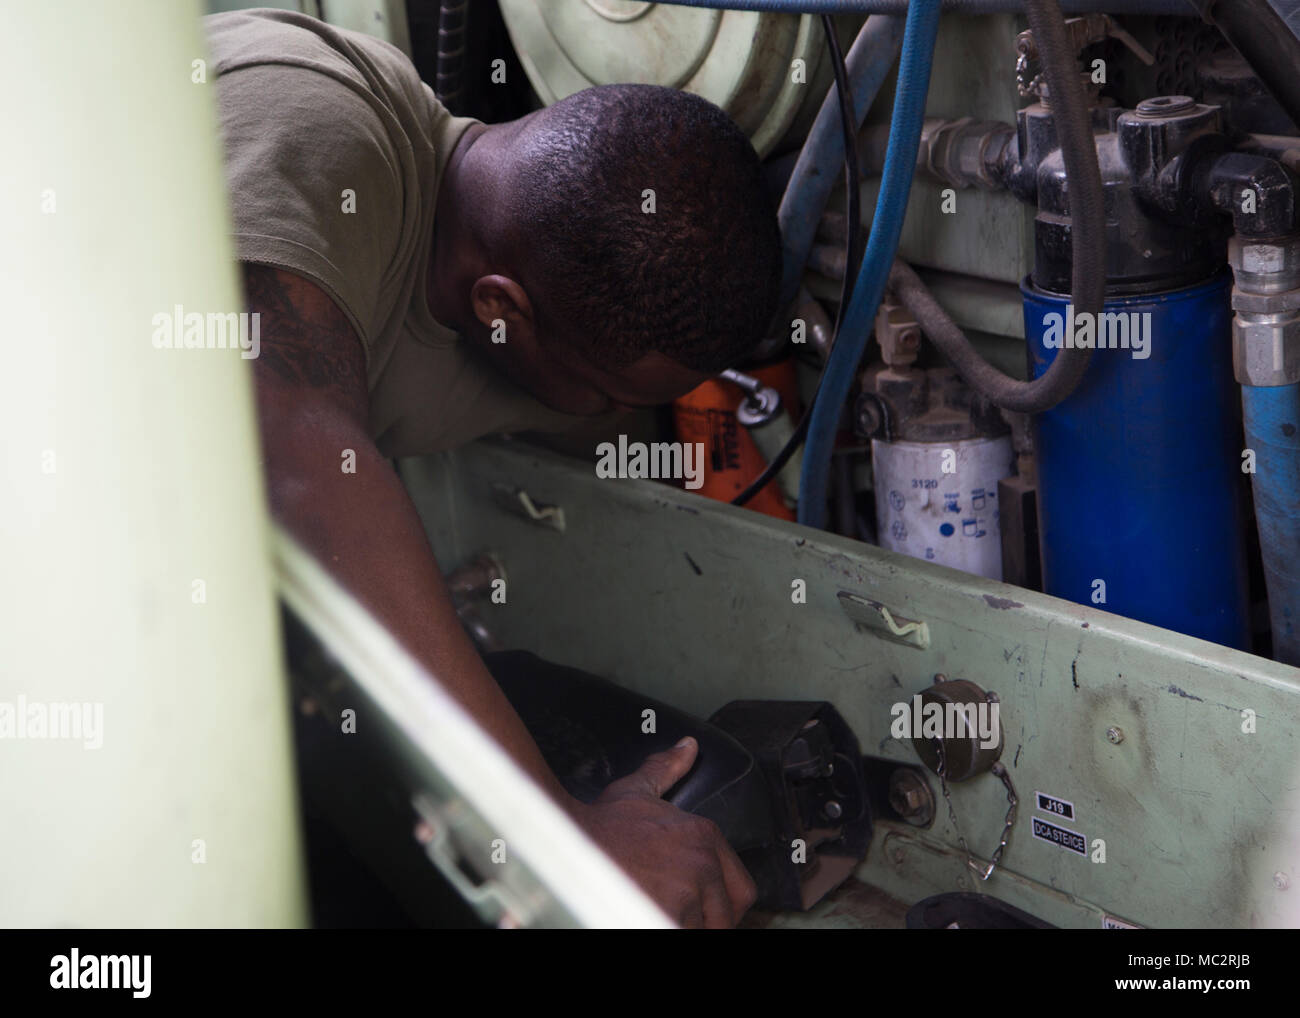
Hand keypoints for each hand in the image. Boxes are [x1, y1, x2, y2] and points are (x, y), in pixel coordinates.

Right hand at [569, 737, 757, 927]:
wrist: (566, 845)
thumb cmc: (600, 826)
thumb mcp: (637, 790)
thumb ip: (667, 769)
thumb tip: (687, 747)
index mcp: (705, 836)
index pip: (741, 888)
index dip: (721, 901)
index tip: (703, 906)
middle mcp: (703, 864)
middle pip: (728, 915)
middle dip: (709, 921)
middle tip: (683, 914)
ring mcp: (687, 893)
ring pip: (705, 928)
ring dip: (687, 924)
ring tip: (660, 910)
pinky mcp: (667, 916)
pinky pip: (680, 931)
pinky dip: (665, 925)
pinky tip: (648, 914)